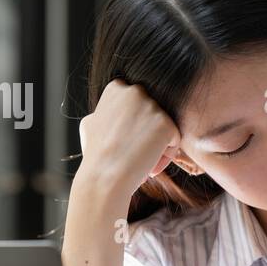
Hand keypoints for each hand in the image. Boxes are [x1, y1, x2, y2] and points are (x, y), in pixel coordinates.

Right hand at [76, 79, 183, 197]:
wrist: (103, 177)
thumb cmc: (94, 155)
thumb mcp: (91, 123)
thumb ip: (107, 111)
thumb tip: (112, 110)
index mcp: (117, 88)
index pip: (136, 104)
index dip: (132, 126)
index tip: (124, 143)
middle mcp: (135, 91)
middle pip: (151, 115)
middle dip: (146, 134)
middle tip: (133, 154)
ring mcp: (152, 106)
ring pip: (163, 128)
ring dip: (156, 147)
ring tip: (140, 164)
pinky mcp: (166, 124)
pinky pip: (174, 141)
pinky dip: (166, 156)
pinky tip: (150, 167)